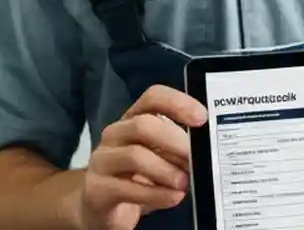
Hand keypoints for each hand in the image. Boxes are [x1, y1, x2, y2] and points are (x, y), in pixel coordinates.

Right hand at [77, 85, 207, 229]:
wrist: (100, 205)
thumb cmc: (140, 176)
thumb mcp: (163, 157)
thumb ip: (181, 149)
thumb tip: (207, 151)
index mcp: (134, 119)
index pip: (153, 97)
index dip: (178, 103)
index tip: (202, 118)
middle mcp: (115, 134)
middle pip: (143, 125)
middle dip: (175, 141)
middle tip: (195, 159)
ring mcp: (102, 161)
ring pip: (135, 156)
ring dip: (166, 171)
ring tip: (184, 183)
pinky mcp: (97, 189)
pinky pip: (127, 188)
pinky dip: (156, 194)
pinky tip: (172, 198)